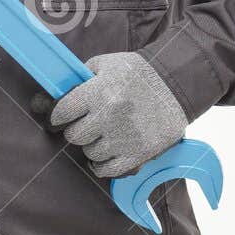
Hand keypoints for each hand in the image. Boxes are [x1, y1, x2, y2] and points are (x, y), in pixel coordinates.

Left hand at [30, 51, 186, 178]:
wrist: (177, 83)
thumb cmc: (139, 72)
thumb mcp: (107, 64)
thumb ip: (81, 78)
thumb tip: (57, 95)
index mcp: (99, 91)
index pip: (62, 112)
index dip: (58, 115)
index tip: (61, 117)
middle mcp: (109, 116)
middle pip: (74, 136)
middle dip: (77, 129)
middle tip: (87, 123)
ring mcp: (124, 138)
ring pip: (90, 153)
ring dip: (93, 145)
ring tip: (104, 134)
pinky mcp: (138, 154)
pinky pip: (107, 170)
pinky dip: (102, 166)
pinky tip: (106, 154)